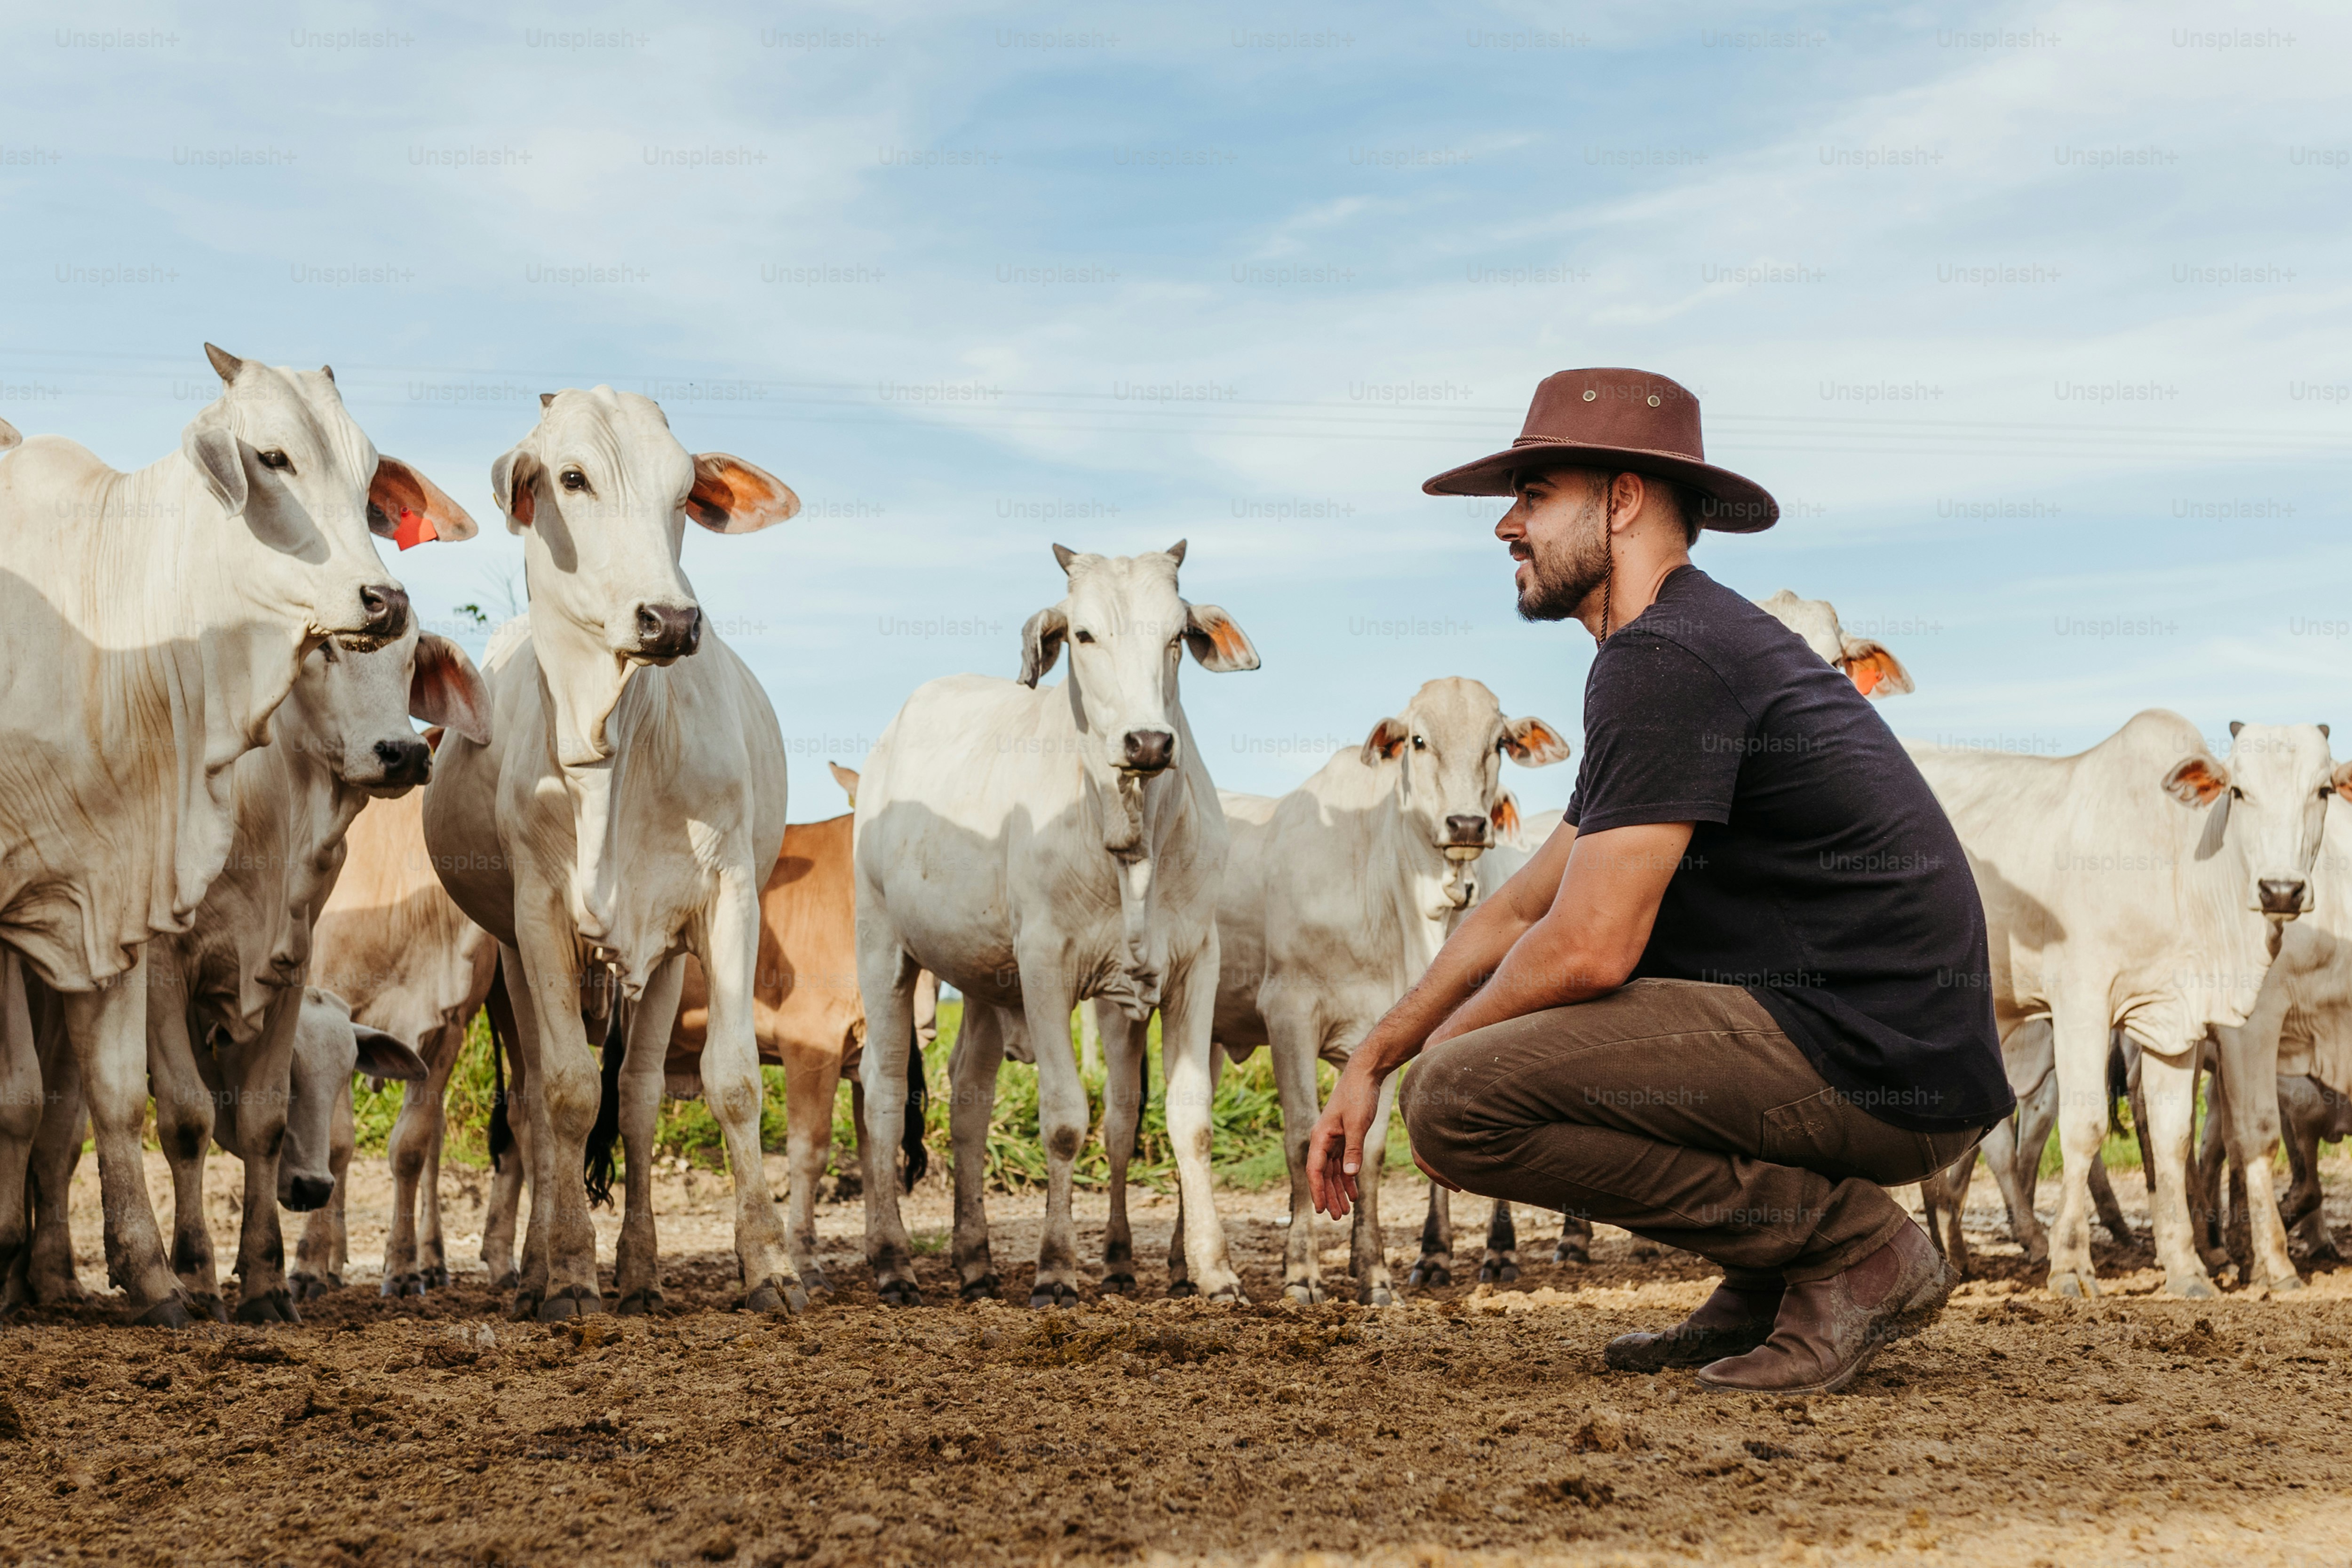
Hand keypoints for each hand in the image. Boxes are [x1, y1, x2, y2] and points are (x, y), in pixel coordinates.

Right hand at [1306, 1060, 1383, 1219]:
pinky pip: (1343, 1162)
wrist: (1365, 1074)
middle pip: (1323, 1174)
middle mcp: (1323, 1139)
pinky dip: (1348, 1177)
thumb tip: (1349, 1174)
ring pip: (1333, 1170)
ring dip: (1339, 1190)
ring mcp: (1333, 1138)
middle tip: (1339, 1217)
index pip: (1315, 1170)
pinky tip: (1354, 1192)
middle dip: (1330, 1196)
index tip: (1321, 1210)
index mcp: (1320, 1136)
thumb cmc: (1359, 1096)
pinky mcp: (1344, 1136)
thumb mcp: (1358, 1124)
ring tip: (1347, 1210)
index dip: (1318, 1191)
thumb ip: (1353, 1150)